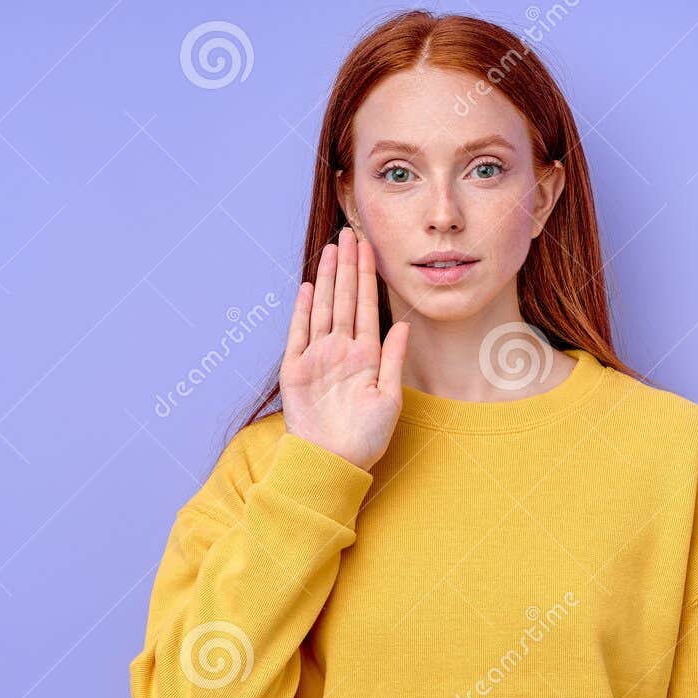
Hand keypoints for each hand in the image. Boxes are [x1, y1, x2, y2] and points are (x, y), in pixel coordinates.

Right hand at [279, 226, 409, 472]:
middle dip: (347, 266)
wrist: (332, 463)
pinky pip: (298, 333)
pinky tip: (308, 287)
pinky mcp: (294, 370)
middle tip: (349, 234)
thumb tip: (403, 326)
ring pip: (322, 309)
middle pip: (343, 299)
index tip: (369, 248)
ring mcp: (317, 357)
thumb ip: (393, 359)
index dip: (367, 276)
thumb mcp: (389, 398)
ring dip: (326, 279)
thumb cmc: (365, 438)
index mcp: (365, 355)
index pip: (366, 306)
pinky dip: (302, 310)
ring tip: (331, 250)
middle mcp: (340, 351)